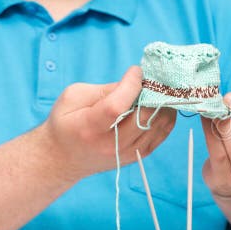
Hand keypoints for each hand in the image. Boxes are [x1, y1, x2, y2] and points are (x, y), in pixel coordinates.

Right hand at [45, 66, 175, 180]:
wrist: (64, 158)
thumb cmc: (66, 123)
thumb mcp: (73, 98)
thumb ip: (104, 90)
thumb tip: (135, 83)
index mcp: (89, 128)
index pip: (117, 106)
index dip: (131, 85)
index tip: (135, 71)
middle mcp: (110, 145)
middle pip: (144, 116)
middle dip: (152, 92)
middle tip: (151, 79)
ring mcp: (127, 153)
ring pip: (158, 124)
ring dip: (162, 103)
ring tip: (156, 90)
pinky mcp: (138, 155)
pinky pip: (162, 133)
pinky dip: (165, 116)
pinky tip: (160, 104)